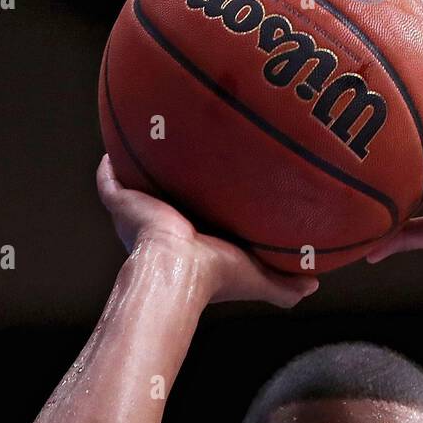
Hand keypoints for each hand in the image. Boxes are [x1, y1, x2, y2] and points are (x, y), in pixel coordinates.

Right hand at [96, 155, 318, 307]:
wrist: (178, 269)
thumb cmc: (215, 276)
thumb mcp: (257, 278)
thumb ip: (284, 284)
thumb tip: (313, 285)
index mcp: (190, 243)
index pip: (199, 219)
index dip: (207, 205)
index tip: (218, 186)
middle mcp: (162, 228)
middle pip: (167, 199)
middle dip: (174, 182)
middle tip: (187, 157)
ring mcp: (139, 215)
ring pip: (138, 187)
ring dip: (143, 168)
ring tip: (152, 137)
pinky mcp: (122, 204)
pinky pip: (110, 181)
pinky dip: (110, 166)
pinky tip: (113, 146)